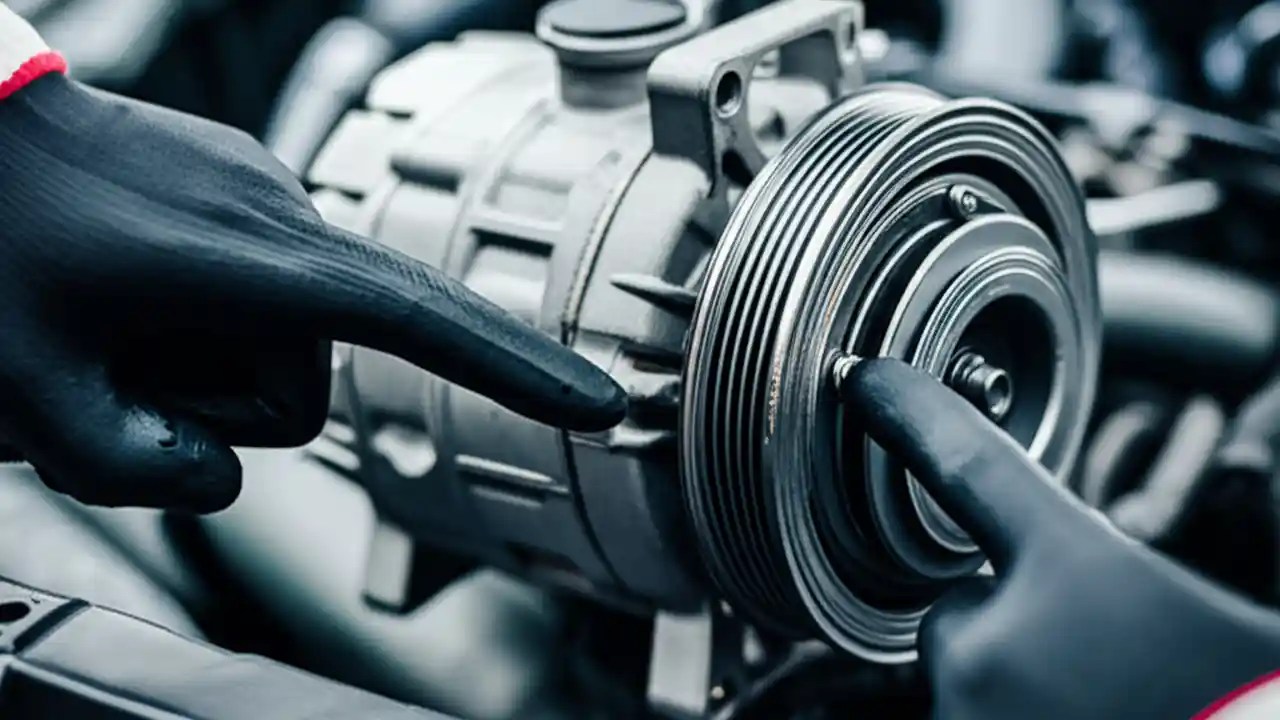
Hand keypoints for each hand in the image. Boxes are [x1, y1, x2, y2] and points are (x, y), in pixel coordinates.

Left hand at [0, 73, 623, 512]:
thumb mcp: (34, 397)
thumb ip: (145, 472)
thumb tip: (220, 476)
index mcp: (258, 263)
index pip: (426, 325)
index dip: (521, 372)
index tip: (602, 406)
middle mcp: (284, 219)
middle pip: (307, 381)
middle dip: (220, 408)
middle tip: (112, 375)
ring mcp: (262, 196)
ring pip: (279, 338)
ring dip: (199, 363)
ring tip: (107, 327)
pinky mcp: (238, 190)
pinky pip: (256, 284)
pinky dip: (197, 315)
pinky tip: (122, 288)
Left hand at [843, 358, 1279, 719]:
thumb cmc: (1238, 697)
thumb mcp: (1241, 619)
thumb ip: (1194, 551)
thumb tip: (1192, 500)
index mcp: (1075, 576)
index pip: (969, 464)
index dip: (913, 412)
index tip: (862, 381)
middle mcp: (995, 645)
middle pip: (965, 612)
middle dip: (1013, 628)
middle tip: (1106, 672)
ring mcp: (967, 715)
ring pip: (966, 683)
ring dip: (1015, 693)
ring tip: (1106, 707)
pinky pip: (967, 718)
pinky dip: (1009, 717)